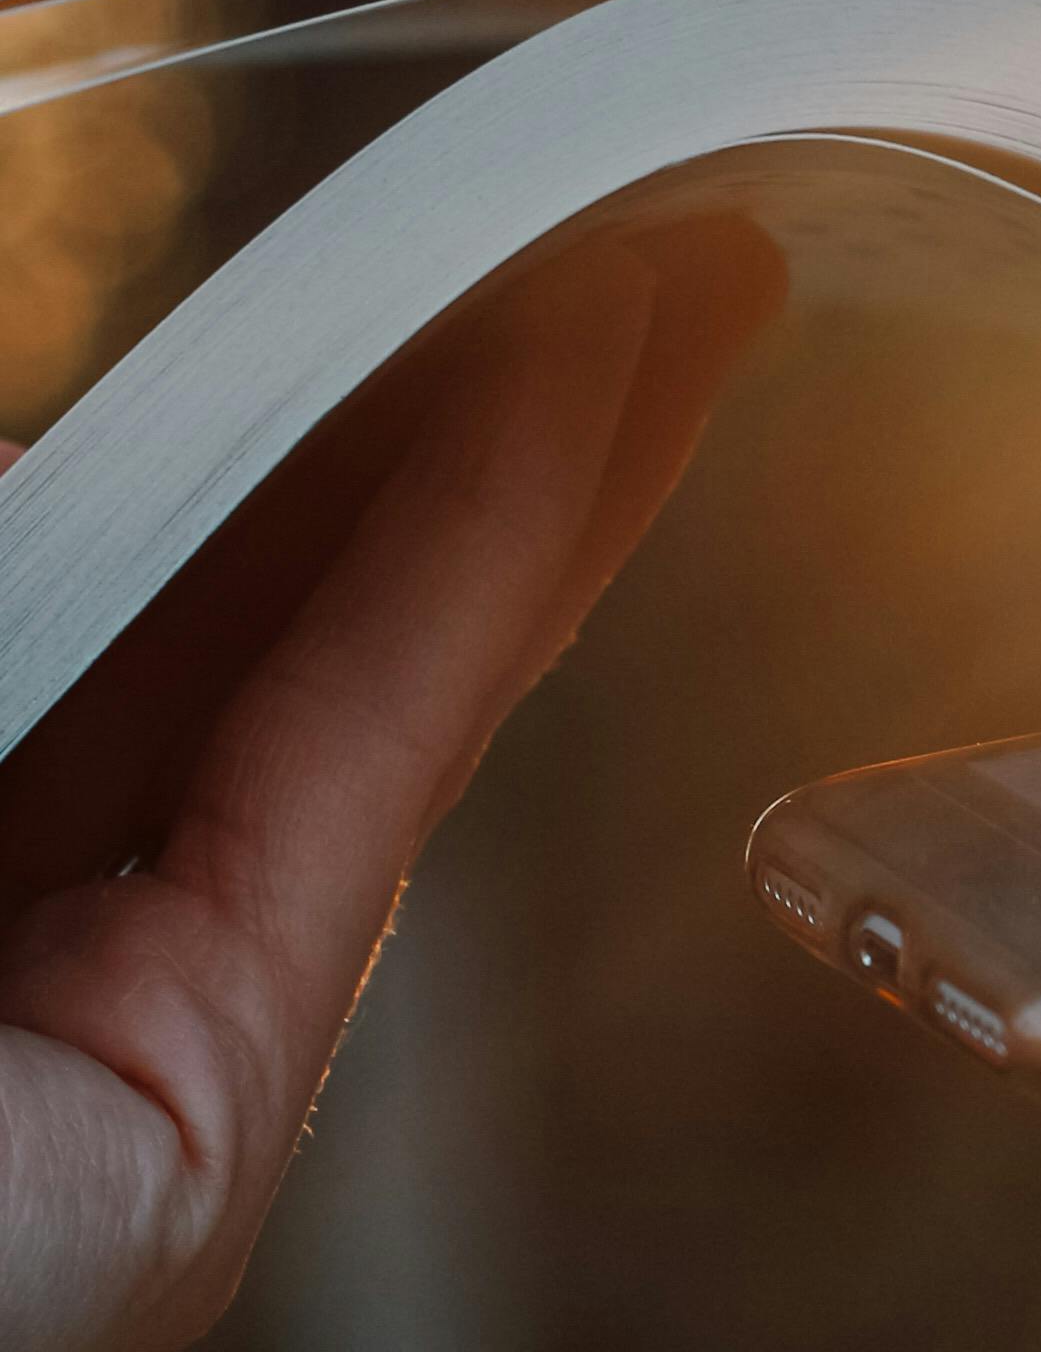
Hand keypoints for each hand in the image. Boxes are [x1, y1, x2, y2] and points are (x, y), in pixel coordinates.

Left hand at [0, 222, 778, 1351]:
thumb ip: (1, 558)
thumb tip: (56, 448)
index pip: (107, 585)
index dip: (255, 408)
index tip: (374, 267)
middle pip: (251, 622)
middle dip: (438, 421)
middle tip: (598, 240)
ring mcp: (106, 1046)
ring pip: (344, 681)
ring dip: (527, 461)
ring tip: (664, 267)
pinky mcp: (188, 1112)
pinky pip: (350, 765)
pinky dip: (488, 559)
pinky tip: (593, 377)